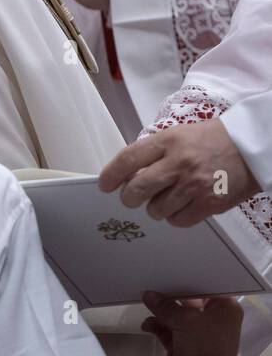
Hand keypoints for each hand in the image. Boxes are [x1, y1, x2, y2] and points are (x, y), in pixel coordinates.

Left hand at [98, 119, 259, 225]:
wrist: (250, 148)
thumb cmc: (211, 140)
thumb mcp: (177, 135)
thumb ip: (153, 152)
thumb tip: (128, 174)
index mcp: (167, 142)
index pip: (128, 159)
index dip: (111, 175)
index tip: (104, 185)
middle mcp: (179, 163)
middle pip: (137, 189)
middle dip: (129, 197)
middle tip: (132, 198)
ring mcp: (195, 185)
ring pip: (156, 209)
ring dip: (155, 208)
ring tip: (165, 199)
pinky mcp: (210, 203)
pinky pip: (179, 220)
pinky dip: (175, 217)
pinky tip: (181, 207)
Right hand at [141, 292, 241, 355]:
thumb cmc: (209, 350)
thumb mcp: (185, 319)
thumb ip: (166, 306)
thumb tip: (153, 297)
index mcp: (226, 310)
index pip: (206, 288)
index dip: (188, 282)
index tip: (172, 276)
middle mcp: (215, 321)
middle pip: (188, 302)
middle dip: (170, 299)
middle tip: (157, 290)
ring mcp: (200, 334)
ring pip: (176, 316)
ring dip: (161, 313)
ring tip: (151, 307)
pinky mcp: (186, 345)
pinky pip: (169, 329)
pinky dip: (158, 326)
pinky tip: (150, 323)